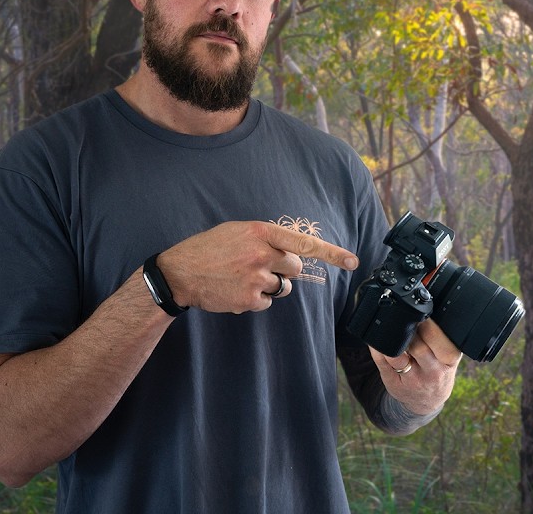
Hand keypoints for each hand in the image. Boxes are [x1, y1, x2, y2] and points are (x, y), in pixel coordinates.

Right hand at [155, 221, 359, 313]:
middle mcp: (263, 253)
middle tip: (256, 265)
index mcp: (262, 231)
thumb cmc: (210, 248)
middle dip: (282, 268)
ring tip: (241, 277)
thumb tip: (291, 251)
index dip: (332, 253)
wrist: (179, 272)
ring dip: (268, 285)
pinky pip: (268, 302)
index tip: (353, 261)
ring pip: (282, 287)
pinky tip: (235, 290)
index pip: (305, 242)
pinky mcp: (250, 299)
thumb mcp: (238, 231)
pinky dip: (255, 299)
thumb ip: (266, 238)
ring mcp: (257, 278)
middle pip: (294, 267)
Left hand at [370, 319, 461, 415]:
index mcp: (449, 360)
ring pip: (397, 355)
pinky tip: (378, 339)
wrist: (427, 401)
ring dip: (393, 339)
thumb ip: (440, 337)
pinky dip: (377, 347)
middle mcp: (432, 372)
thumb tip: (424, 311)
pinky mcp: (394, 382)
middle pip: (418, 345)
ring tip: (393, 329)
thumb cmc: (437, 371)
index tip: (421, 314)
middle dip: (410, 329)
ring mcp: (412, 379)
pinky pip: (382, 361)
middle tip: (406, 320)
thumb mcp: (449, 356)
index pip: (437, 337)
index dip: (427, 323)